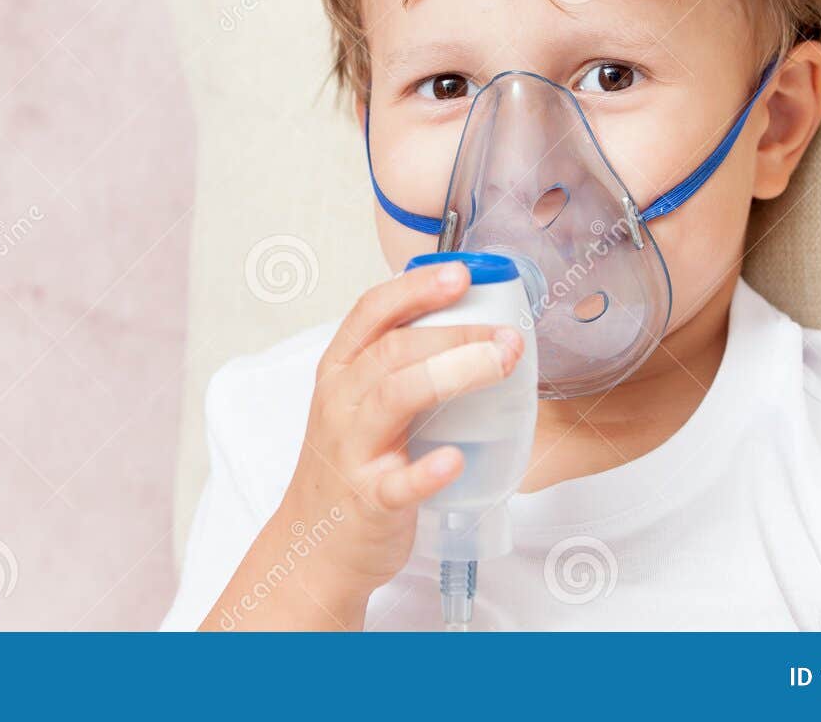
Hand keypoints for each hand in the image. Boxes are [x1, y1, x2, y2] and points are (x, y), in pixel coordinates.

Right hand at [203, 260, 524, 629]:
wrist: (312, 546)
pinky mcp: (369, 501)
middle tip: (507, 335)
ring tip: (499, 364)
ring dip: (452, 373)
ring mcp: (352, 451)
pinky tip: (456, 458)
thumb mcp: (358, 403)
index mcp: (340, 372)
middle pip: (394, 349)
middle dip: (455, 331)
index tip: (461, 274)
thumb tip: (472, 326)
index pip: (372, 312)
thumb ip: (399, 365)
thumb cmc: (348, 466)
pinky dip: (428, 470)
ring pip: (396, 396)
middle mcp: (341, 403)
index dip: (416, 288)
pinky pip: (397, 483)